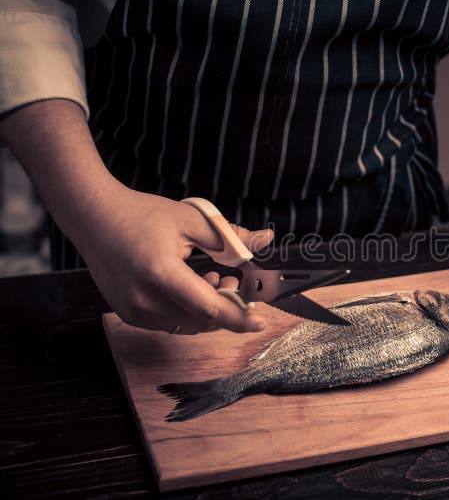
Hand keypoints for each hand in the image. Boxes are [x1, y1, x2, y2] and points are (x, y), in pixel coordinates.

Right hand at [1, 100, 272, 333]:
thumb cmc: (141, 214)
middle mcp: (144, 300)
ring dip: (207, 310)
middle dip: (226, 306)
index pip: (210, 309)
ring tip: (211, 277)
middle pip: (201, 320)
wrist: (93, 217)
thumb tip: (266, 239)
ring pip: (187, 325)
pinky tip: (191, 286)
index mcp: (161, 274)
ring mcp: (133, 310)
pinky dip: (187, 311)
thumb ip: (231, 237)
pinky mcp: (128, 314)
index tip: (261, 320)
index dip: (239, 317)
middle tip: (234, 280)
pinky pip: (169, 322)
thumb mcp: (192, 219)